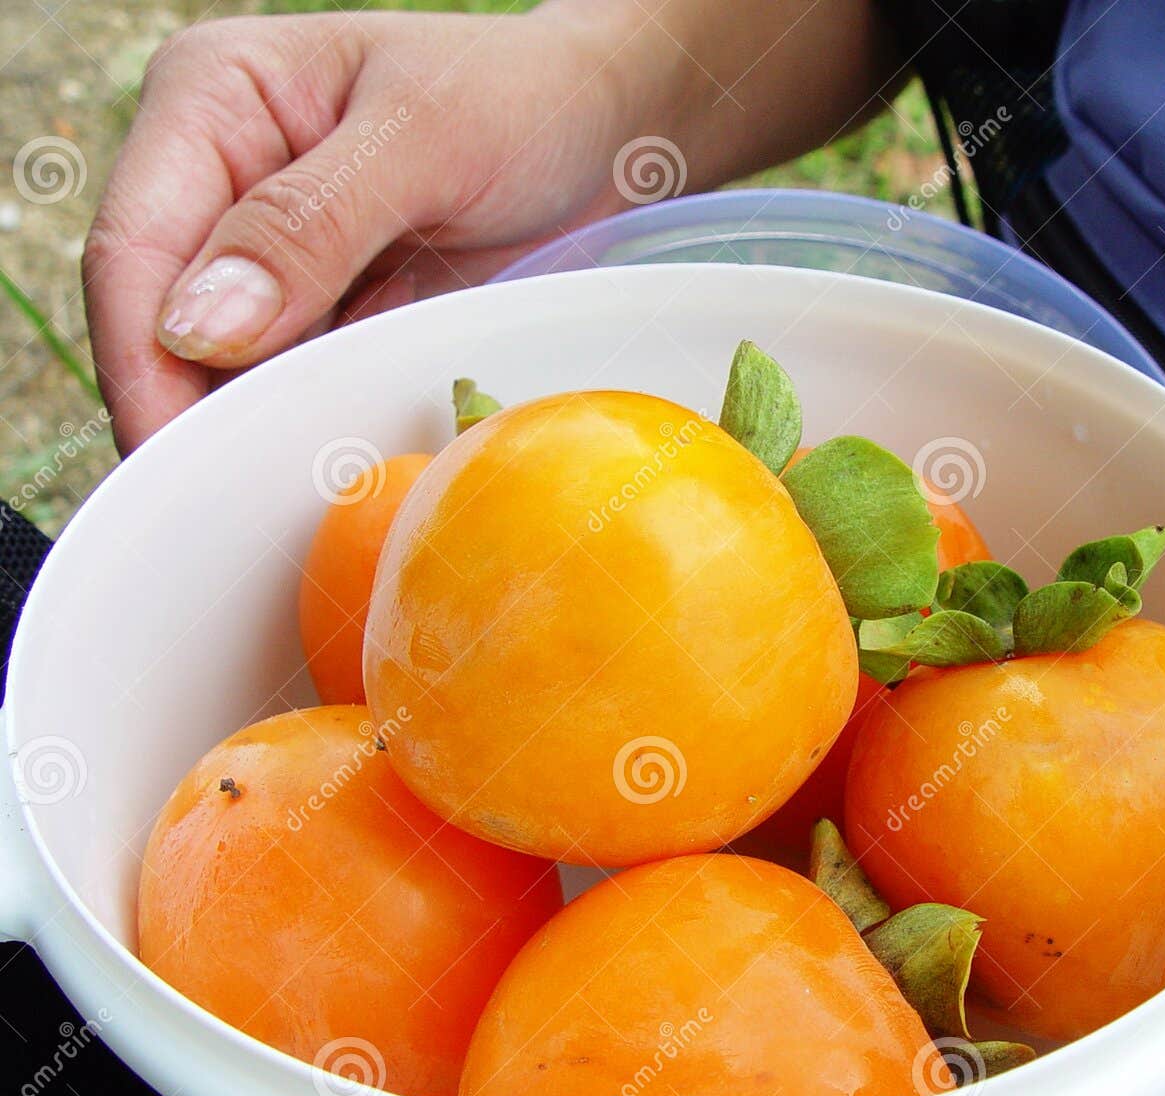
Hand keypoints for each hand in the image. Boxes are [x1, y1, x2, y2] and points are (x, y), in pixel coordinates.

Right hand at [83, 1, 899, 452]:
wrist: (608, 130)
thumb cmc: (524, 98)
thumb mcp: (422, 140)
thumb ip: (308, 225)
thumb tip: (200, 327)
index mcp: (213, 102)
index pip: (135, 247)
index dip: (143, 362)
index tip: (176, 453)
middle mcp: (222, 180)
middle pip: (162, 322)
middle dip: (191, 412)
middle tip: (233, 507)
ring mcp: (272, 255)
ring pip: (225, 367)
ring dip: (257, 429)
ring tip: (296, 492)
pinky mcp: (327, 310)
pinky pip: (297, 382)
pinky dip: (313, 423)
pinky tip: (341, 459)